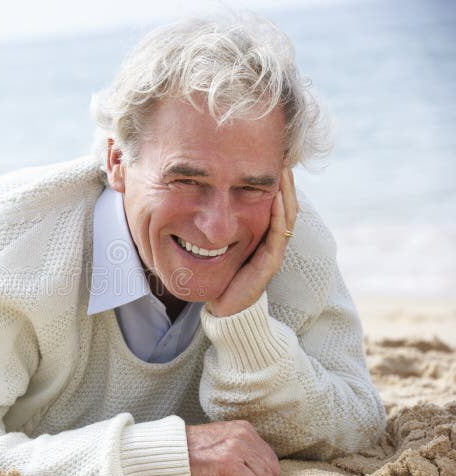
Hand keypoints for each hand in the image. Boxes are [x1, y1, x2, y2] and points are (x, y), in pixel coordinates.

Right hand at [186, 420, 280, 475]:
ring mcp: (238, 447)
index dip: (259, 472)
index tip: (241, 474)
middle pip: (271, 470)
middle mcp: (245, 435)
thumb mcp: (225, 438)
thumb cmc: (196, 449)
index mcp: (245, 428)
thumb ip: (245, 446)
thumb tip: (264, 467)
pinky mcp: (230, 462)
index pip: (271, 458)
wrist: (172, 450)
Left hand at [206, 167, 298, 316]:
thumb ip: (216, 225)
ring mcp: (273, 252)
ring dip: (286, 192)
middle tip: (282, 157)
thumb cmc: (218, 276)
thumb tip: (197, 196)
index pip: (275, 202)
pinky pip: (278, 235)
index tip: (271, 158)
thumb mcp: (216, 243)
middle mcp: (272, 241)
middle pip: (287, 205)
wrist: (223, 309)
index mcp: (262, 235)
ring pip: (287, 216)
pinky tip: (275, 198)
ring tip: (283, 170)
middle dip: (285, 181)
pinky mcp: (269, 264)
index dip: (276, 182)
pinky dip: (278, 215)